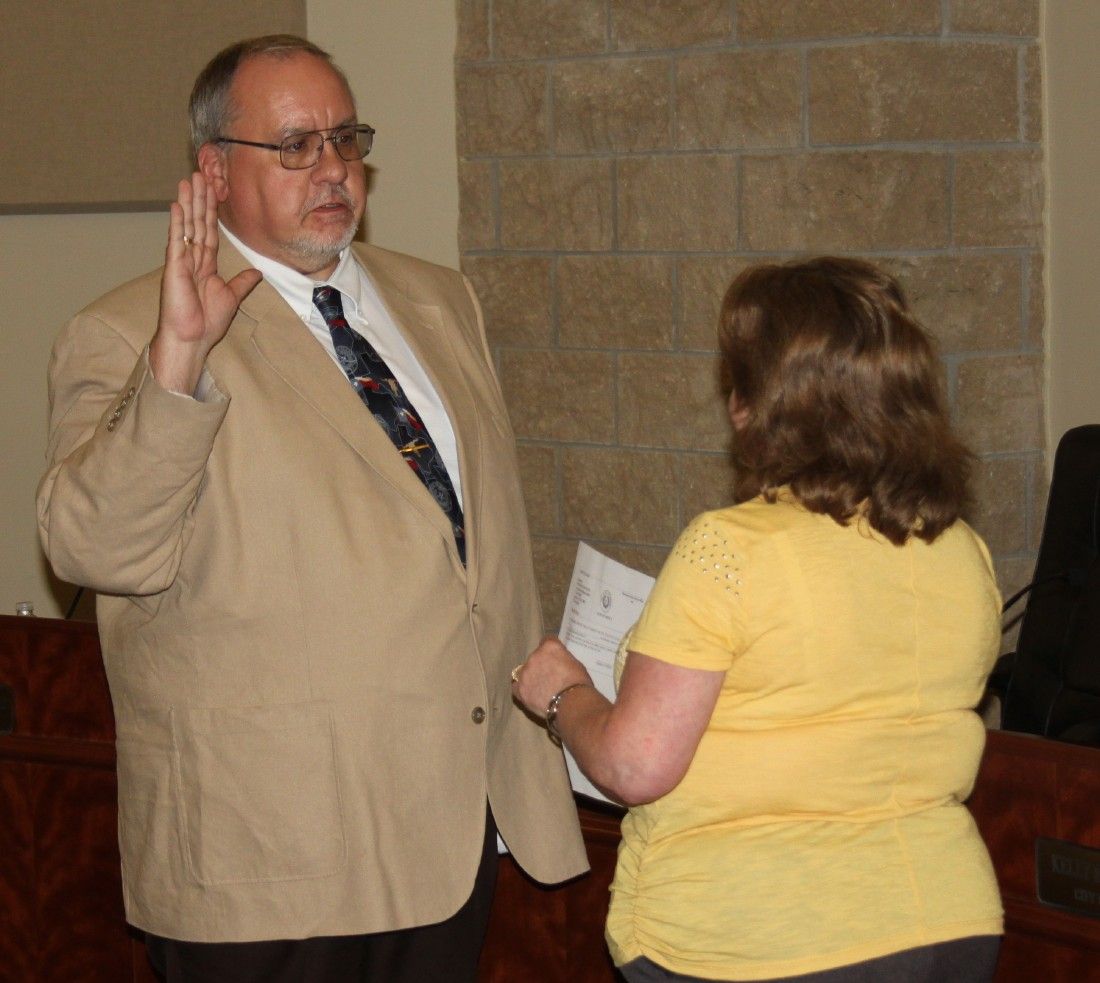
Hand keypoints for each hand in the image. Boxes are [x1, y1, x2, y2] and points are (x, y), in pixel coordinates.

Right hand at [149, 173, 261, 393]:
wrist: (191, 340)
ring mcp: (181, 261)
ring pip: (186, 226)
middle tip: (200, 173)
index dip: (212, 211)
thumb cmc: (206, 323)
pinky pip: (176, 241)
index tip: (214, 190)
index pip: (210, 231)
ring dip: (188, 203)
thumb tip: (257, 272)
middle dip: (200, 198)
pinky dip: (177, 223)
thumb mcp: (231, 298)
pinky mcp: (173, 268)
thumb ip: (242, 283)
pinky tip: (177, 204)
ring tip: (188, 179)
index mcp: (205, 265)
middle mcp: (192, 259)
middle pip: (197, 222)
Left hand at [512, 636, 592, 718]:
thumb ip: (563, 660)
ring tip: (542, 688)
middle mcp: (534, 656)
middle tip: (551, 676)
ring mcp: (525, 673)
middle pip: (535, 657)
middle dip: (542, 664)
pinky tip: (531, 694)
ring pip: (525, 671)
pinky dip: (523, 688)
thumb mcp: (575, 664)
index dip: (552, 651)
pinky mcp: (520, 689)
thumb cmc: (579, 683)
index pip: (547, 641)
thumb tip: (560, 663)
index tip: (556, 658)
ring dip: (532, 676)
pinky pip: (517, 686)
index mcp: (549, 647)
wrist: (572, 703)